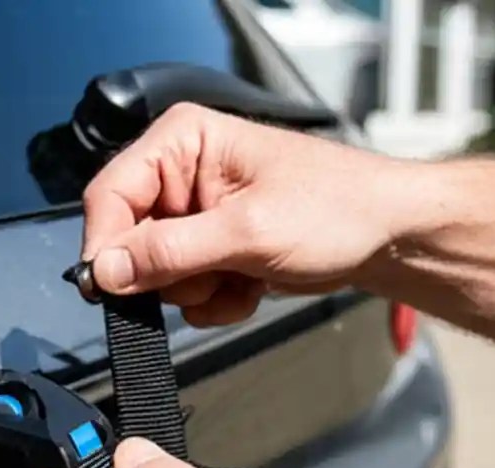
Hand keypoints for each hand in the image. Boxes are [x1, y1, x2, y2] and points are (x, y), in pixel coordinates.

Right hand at [81, 103, 418, 326]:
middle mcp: (182, 172)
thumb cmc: (339, 207)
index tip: (111, 289)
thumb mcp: (247, 232)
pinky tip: (251, 285)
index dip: (105, 246)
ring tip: (244, 274)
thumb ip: (169, 251)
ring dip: (199, 290)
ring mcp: (196, 213)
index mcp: (183, 141)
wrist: (389, 235)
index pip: (110, 195)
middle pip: (128, 241)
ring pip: (156, 274)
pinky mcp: (212, 247)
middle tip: (215, 272)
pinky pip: (185, 290)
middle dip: (171, 272)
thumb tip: (105, 270)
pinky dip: (216, 299)